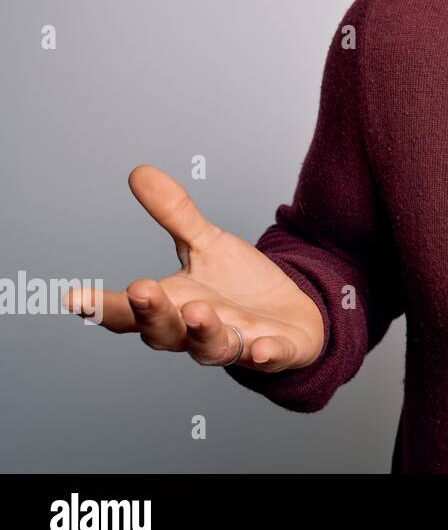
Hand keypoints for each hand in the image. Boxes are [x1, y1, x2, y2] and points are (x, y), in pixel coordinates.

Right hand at [65, 164, 324, 372]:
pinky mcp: (276, 351)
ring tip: (197, 311)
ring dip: (204, 333)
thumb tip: (140, 172)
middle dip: (152, 314)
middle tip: (141, 289)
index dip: (101, 307)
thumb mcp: (207, 245)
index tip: (74, 297)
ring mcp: (236, 344)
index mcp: (173, 306)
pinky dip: (265, 353)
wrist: (291, 314)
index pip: (128, 312)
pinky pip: (269, 356)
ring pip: (212, 348)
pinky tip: (263, 348)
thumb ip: (176, 215)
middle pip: (164, 333)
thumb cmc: (238, 285)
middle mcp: (195, 333)